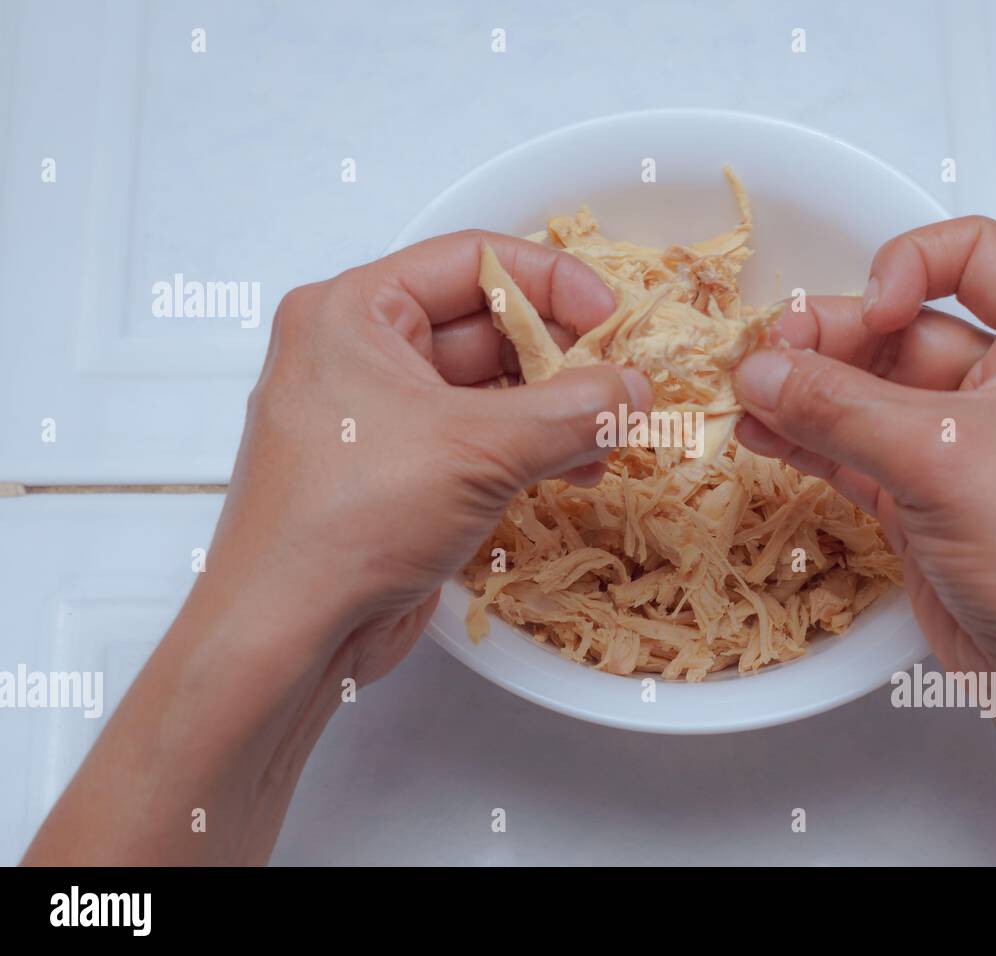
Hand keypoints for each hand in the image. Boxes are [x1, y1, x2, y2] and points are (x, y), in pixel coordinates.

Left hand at [23, 231, 648, 864]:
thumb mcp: (477, 450)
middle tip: (621, 386)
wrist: (286, 634)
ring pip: (490, 387)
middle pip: (486, 324)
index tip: (615, 316)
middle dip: (562, 356)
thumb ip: (571, 411)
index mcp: (354, 312)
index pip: (473, 261)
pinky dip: (531, 448)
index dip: (553, 281)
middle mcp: (361, 353)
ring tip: (608, 439)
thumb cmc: (350, 522)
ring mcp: (380, 416)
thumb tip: (634, 389)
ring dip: (556, 409)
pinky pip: (479, 439)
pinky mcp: (400, 473)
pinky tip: (577, 470)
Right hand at [733, 216, 995, 863]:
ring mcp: (962, 443)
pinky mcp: (925, 496)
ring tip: (745, 394)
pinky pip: (855, 447)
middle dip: (829, 338)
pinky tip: (759, 433)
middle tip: (764, 358)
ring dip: (806, 390)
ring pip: (869, 391)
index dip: (910, 263)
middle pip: (902, 327)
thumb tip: (755, 370)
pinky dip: (808, 439)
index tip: (868, 309)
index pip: (975, 253)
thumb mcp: (939, 458)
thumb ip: (838, 406)